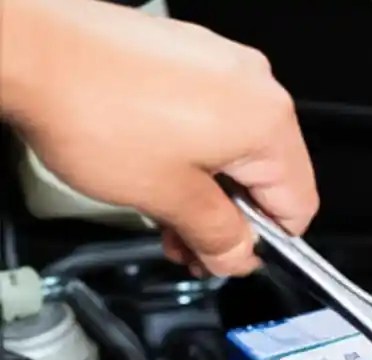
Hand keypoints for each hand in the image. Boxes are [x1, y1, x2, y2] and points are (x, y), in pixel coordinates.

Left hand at [0, 0, 317, 275]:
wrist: (31, 50)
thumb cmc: (93, 108)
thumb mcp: (168, 198)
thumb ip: (218, 237)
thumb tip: (239, 256)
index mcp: (268, 123)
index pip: (297, 205)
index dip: (265, 244)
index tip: (228, 256)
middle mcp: (255, 85)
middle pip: (265, 175)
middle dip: (226, 218)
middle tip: (186, 242)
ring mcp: (221, 63)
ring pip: (233, 146)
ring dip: (204, 187)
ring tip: (161, 207)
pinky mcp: (188, 54)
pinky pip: (208, 113)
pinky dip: (187, 147)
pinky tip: (149, 162)